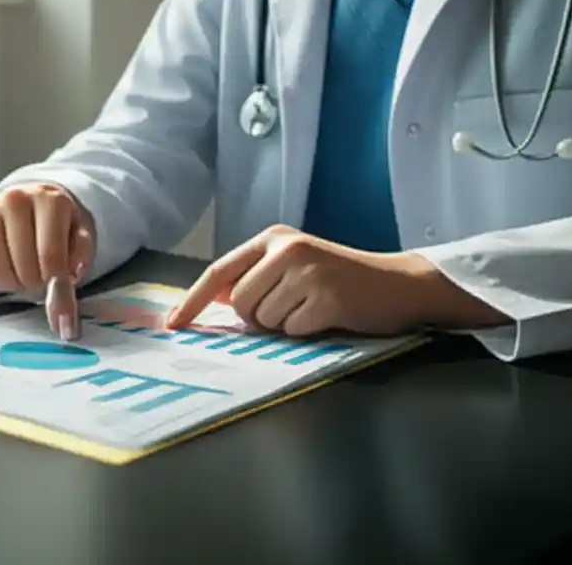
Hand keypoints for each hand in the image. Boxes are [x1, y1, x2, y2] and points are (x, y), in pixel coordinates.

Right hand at [0, 183, 94, 290]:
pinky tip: (5, 265)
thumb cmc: (55, 223)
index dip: (55, 285)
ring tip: (23, 272)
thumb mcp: (79, 234)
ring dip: (14, 283)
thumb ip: (81, 256)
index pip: (50, 254)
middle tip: (41, 278)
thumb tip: (71, 277)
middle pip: (24, 266)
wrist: (29, 202)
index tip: (59, 302)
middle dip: (36, 283)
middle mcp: (16, 199)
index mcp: (49, 200)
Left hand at [165, 225, 506, 336]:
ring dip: (284, 325)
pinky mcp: (327, 296)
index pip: (218, 271)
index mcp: (272, 239)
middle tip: (290, 308)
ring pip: (264, 319)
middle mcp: (286, 249)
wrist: (399, 284)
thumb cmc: (340, 280)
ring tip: (313, 308)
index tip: (172, 324)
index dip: (191, 300)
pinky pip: (293, 330)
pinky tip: (328, 315)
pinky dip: (307, 332)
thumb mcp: (293, 266)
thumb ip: (253, 277)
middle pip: (238, 303)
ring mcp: (307, 271)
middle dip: (258, 317)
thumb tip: (206, 301)